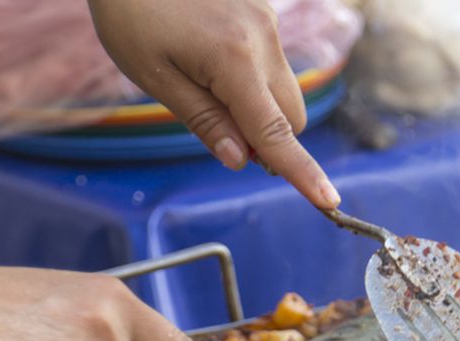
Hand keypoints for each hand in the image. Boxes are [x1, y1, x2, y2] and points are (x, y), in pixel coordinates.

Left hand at [87, 0, 340, 208]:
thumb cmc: (131, 12)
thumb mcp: (155, 75)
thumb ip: (203, 120)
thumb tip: (239, 159)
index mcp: (235, 61)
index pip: (275, 133)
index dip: (301, 172)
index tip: (328, 201)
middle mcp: (264, 39)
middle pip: (291, 115)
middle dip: (267, 137)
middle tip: (217, 129)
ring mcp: (268, 20)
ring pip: (284, 88)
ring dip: (258, 105)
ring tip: (202, 81)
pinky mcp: (263, 9)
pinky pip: (272, 60)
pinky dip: (252, 77)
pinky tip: (208, 54)